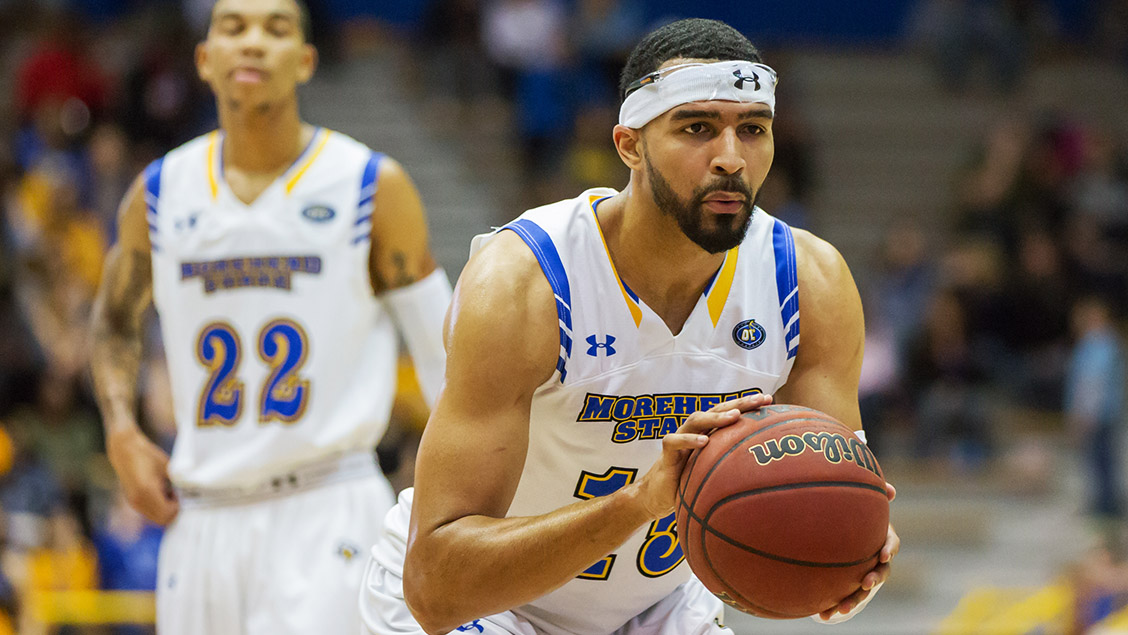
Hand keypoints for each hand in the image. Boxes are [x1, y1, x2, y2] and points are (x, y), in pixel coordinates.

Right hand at [107, 427, 178, 524]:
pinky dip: (158, 508)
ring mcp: (134, 503)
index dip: (178, 507)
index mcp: (148, 491)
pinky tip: (161, 493)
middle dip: (172, 511)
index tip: (181, 495)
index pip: (168, 513)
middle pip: (162, 520)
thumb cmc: (149, 456)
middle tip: (177, 495)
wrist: (125, 450)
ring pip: (155, 518)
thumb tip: (191, 493)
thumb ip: (178, 482)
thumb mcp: (168, 467)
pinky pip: (149, 513)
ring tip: (169, 493)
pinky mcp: (132, 502)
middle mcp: (139, 500)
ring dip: (165, 510)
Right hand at [633, 393, 772, 518]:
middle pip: (717, 410)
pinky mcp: (667, 452)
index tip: (769, 400)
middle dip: (738, 403)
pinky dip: (689, 440)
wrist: (657, 495)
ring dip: (716, 417)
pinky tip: (704, 442)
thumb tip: (765, 476)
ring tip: (735, 417)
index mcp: (708, 433)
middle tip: (759, 400)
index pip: (729, 413)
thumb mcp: (714, 473)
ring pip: (696, 420)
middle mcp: (695, 431)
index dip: (747, 405)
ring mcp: (680, 438)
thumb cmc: (689, 482)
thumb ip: (732, 468)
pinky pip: (675, 441)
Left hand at [818, 483, 898, 620]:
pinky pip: (844, 597)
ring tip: (840, 609)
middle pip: (880, 573)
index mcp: (881, 539)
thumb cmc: (854, 514)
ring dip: (853, 600)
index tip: (883, 554)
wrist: (839, 536)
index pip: (892, 543)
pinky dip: (834, 606)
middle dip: (873, 580)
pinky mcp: (848, 585)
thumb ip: (875, 495)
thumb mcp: (863, 504)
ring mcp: (863, 574)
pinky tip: (821, 614)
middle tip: (865, 583)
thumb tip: (891, 489)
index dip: (889, 549)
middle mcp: (876, 560)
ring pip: (862, 591)